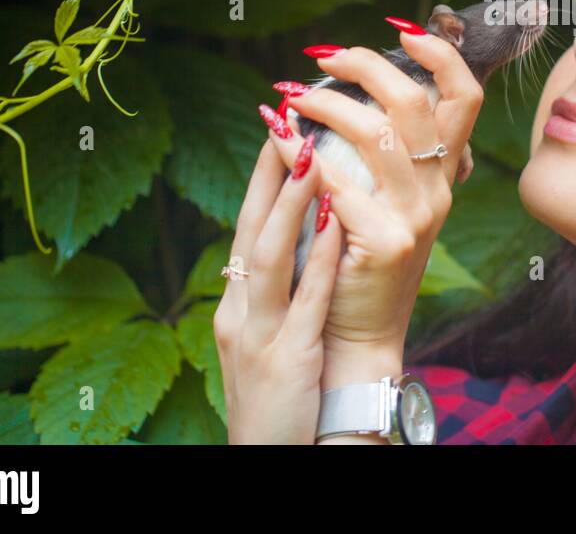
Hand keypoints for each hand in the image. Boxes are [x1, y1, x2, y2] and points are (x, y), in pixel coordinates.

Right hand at [214, 139, 343, 443]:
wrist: (270, 458)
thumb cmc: (281, 395)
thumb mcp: (272, 330)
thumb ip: (286, 283)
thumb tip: (314, 228)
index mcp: (236, 301)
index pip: (247, 225)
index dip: (262, 174)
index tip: (283, 123)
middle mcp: (238, 310)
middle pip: (247, 229)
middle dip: (268, 174)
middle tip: (291, 117)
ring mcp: (258, 334)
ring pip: (267, 258)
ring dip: (288, 204)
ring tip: (311, 155)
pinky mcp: (286, 361)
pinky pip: (304, 302)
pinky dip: (319, 260)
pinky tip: (338, 224)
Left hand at [266, 27, 483, 372]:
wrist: (357, 338)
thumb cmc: (357, 260)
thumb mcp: (382, 199)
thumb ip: (373, 149)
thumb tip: (336, 84)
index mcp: (442, 173)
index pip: (465, 98)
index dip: (440, 55)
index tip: (403, 30)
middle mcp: (438, 190)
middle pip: (416, 102)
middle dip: (367, 66)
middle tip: (322, 57)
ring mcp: (416, 218)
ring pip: (377, 132)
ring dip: (325, 103)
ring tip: (290, 96)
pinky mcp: (386, 243)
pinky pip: (338, 181)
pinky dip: (300, 152)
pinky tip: (277, 139)